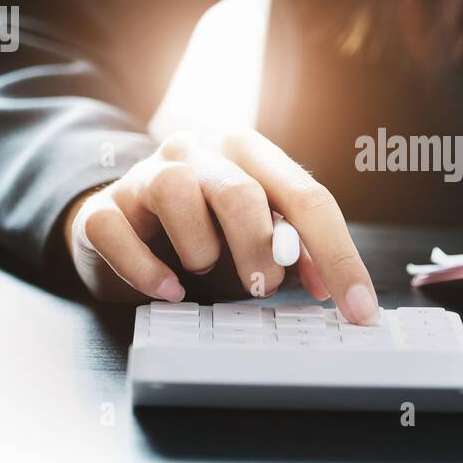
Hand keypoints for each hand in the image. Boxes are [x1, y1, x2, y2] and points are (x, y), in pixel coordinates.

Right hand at [63, 129, 379, 322]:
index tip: (360, 309)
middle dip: (260, 248)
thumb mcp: (254, 238)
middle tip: (263, 287)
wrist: (121, 223)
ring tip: (202, 272)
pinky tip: (167, 290)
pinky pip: (118, 231)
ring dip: (199, 248)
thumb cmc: (201, 231)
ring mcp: (145, 175)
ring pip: (176, 192)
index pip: (307, 197)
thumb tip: (327, 285)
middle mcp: (199, 152)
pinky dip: (146, 268)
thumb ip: (293, 251)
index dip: (338, 257)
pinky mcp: (103, 208)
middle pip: (241, 191)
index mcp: (249, 154)